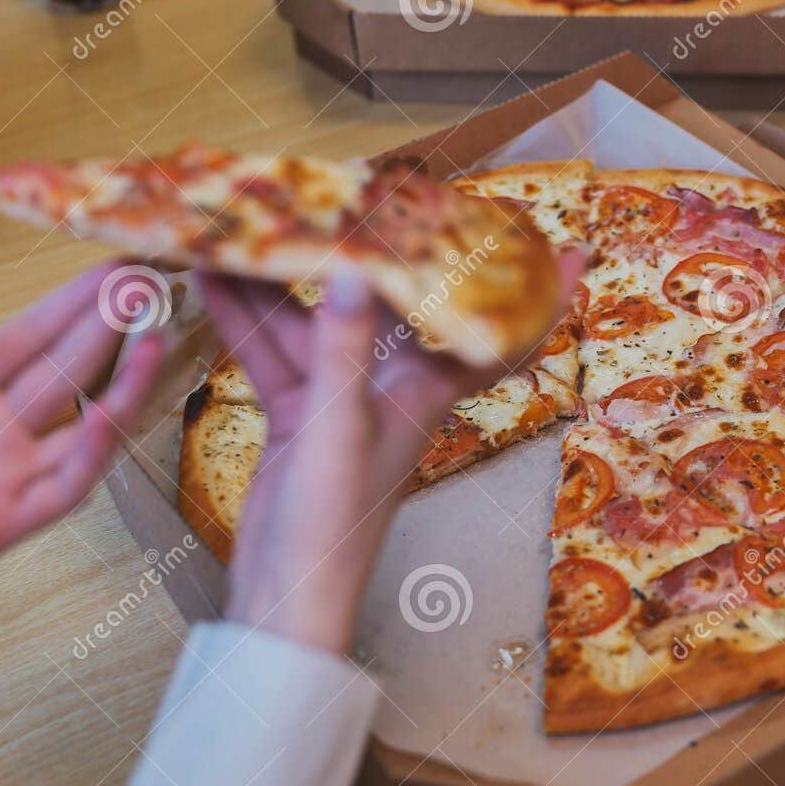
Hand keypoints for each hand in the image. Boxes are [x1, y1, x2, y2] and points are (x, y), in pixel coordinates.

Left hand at [0, 262, 163, 719]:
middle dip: (114, 323)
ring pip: (89, 422)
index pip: (35, 334)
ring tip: (155, 335)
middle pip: (73, 365)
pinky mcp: (10, 521)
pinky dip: (92, 451)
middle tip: (153, 279)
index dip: (77, 300)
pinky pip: (66, 484)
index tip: (116, 265)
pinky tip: (107, 412)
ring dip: (125, 381)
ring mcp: (10, 473)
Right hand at [197, 253, 583, 653]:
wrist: (283, 595)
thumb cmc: (330, 528)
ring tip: (249, 223)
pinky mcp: (300, 415)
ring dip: (285, 281)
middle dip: (382, 253)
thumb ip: (339, 350)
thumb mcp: (337, 429)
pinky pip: (277, 353)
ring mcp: (343, 400)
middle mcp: (393, 389)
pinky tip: (213, 279)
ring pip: (320, 323)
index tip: (571, 250)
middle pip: (394, 307)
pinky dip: (248, 321)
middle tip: (365, 189)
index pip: (499, 337)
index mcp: (425, 394)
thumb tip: (348, 275)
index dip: (538, 297)